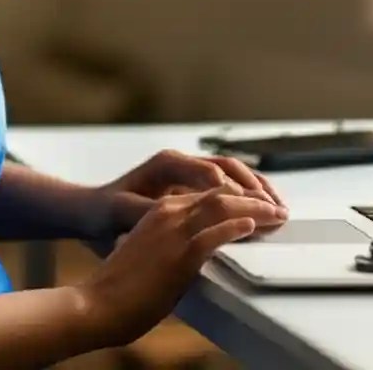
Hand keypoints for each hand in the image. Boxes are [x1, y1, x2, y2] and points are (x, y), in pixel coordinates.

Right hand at [75, 188, 286, 348]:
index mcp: (160, 211)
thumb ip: (166, 245)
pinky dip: (237, 227)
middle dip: (254, 199)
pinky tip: (253, 226)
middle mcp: (168, 213)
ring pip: (224, 207)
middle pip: (221, 194)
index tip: (259, 206)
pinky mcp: (180, 255)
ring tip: (277, 214)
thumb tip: (185, 254)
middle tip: (278, 208)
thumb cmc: (119, 288)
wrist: (96, 305)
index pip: (208, 194)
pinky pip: (216, 233)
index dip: (238, 198)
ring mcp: (174, 232)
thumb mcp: (147, 253)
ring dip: (256, 209)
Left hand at [95, 149, 286, 236]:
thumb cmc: (106, 211)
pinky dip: (246, 193)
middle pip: (229, 167)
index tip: (259, 210)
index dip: (238, 193)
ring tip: (279, 208)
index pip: (212, 174)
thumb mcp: (124, 212)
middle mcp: (180, 161)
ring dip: (257, 188)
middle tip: (279, 209)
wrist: (93, 208)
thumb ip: (153, 209)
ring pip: (232, 172)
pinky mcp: (191, 182)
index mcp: (167, 163)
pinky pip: (226, 183)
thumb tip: (184, 211)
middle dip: (256, 188)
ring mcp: (187, 169)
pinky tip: (261, 209)